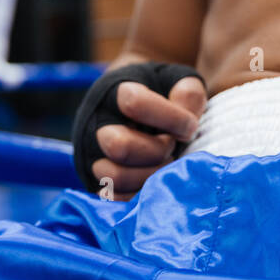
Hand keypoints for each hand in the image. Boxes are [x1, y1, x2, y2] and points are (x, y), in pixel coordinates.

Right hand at [91, 76, 205, 199]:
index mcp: (113, 91)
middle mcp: (94, 121)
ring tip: (163, 164)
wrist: (133, 104)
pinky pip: (112, 199)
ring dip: (148, 176)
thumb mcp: (177, 81)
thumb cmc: (159, 93)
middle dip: (155, 151)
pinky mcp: (93, 180)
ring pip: (114, 176)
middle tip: (171, 147)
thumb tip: (186, 124)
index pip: (134, 102)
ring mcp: (90, 153)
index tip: (189, 126)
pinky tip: (154, 184)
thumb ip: (187, 93)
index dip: (170, 117)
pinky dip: (137, 197)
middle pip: (119, 146)